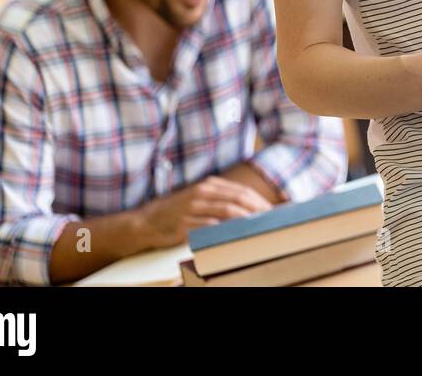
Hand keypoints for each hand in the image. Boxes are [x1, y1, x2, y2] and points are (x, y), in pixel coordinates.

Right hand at [137, 175, 273, 248]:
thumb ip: (221, 200)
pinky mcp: (185, 222)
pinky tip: (236, 235)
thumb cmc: (178, 213)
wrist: (147, 222)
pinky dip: (226, 230)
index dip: (260, 201)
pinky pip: (210, 226)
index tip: (274, 212)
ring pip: (227, 210)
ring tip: (260, 227)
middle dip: (259, 209)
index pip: (242, 191)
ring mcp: (193, 207)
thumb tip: (249, 209)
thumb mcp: (200, 200)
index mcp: (209, 185)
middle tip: (273, 221)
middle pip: (239, 198)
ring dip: (247, 219)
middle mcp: (203, 192)